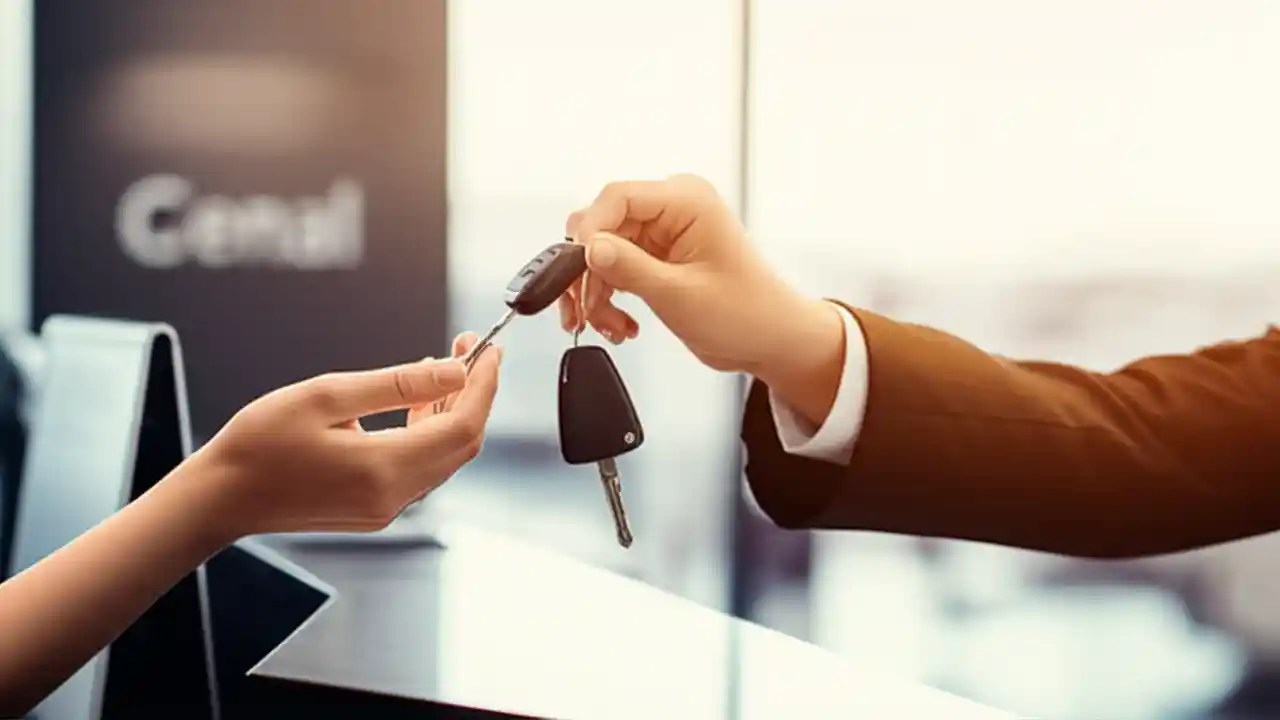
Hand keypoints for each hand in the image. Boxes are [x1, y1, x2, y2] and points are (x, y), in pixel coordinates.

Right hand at [186, 332, 500, 537]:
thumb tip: (454, 372)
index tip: (488, 349)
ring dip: (451, 412)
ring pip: (443, 456)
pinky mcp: (375, 509)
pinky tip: (415, 404)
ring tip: (441, 368)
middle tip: (468, 350)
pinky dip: (429, 432)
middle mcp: (393, 496)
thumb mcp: (327, 396)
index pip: (463, 426)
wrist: (220, 496)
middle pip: (461, 444)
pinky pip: (421, 468)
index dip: (483, 385)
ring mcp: (386, 508)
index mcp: (383, 469)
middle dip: (473, 394)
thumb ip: (397, 384)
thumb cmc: (258, 443)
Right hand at [562, 174, 844, 423]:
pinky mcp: (656, 257)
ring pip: (602, 251)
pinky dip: (607, 298)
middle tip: (584, 308)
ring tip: (607, 325)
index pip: (617, 197)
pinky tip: (619, 324)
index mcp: (687, 201)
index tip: (577, 269)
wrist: (770, 340)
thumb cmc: (747, 314)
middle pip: (603, 225)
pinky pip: (614, 268)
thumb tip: (588, 248)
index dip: (590, 232)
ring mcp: (663, 233)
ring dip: (595, 292)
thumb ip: (629, 268)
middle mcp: (673, 209)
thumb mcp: (680, 295)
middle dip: (587, 271)